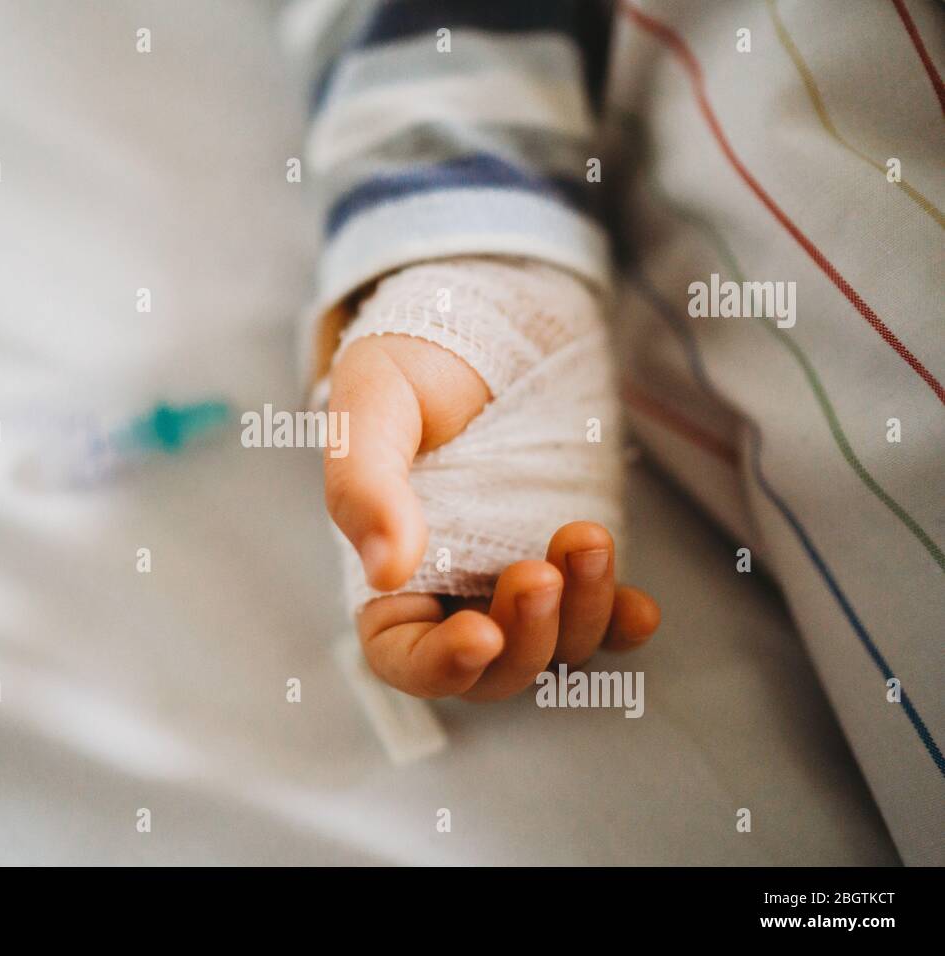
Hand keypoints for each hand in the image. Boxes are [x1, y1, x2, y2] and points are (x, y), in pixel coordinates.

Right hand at [326, 333, 660, 700]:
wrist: (488, 329)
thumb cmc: (411, 367)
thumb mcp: (373, 407)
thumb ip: (364, 485)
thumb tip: (386, 570)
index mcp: (388, 576)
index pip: (401, 655)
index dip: (436, 665)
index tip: (478, 637)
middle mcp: (452, 596)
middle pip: (489, 668)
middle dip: (523, 637)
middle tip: (539, 574)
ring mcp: (516, 586)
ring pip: (554, 649)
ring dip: (578, 614)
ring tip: (587, 538)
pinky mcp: (575, 568)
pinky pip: (604, 621)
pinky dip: (623, 624)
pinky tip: (643, 609)